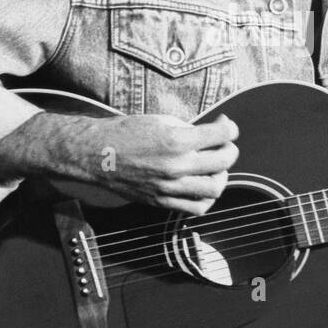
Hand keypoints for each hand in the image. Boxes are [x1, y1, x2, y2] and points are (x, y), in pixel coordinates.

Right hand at [79, 112, 239, 212]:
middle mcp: (176, 166)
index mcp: (176, 140)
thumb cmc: (127, 133)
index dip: (230, 128)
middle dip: (230, 149)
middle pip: (224, 161)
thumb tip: (214, 131)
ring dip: (221, 175)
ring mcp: (170, 187)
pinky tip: (202, 186)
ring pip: (215, 188)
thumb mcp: (161, 120)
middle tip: (223, 144)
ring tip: (213, 167)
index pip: (223, 134)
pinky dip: (206, 197)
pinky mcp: (162, 201)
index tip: (226, 127)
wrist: (97, 154)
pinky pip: (197, 207)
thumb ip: (190, 129)